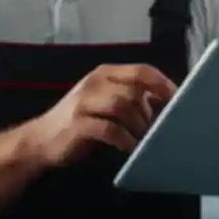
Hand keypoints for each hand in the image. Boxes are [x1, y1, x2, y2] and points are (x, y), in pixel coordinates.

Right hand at [24, 64, 175, 167]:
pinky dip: (124, 140)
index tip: (179, 100)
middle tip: (154, 129)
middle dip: (149, 111)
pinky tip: (129, 148)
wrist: (39, 140)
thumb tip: (162, 101)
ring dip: (138, 125)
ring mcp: (84, 103)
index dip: (164, 84)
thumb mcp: (103, 102)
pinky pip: (110, 129)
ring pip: (123, 106)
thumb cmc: (78, 121)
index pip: (142, 70)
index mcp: (104, 74)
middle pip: (135, 89)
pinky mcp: (78, 125)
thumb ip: (129, 97)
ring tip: (141, 140)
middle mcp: (94, 83)